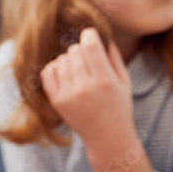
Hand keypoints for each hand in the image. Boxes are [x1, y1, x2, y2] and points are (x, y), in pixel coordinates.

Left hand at [40, 28, 131, 145]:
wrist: (107, 138)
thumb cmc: (119, 107)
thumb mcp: (124, 81)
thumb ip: (113, 56)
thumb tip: (100, 33)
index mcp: (105, 81)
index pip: (90, 46)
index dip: (89, 35)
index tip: (90, 35)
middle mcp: (84, 88)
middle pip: (74, 51)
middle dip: (81, 49)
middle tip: (88, 58)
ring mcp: (68, 95)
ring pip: (61, 60)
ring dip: (69, 59)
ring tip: (79, 68)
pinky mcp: (56, 101)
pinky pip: (48, 72)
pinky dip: (55, 68)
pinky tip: (65, 73)